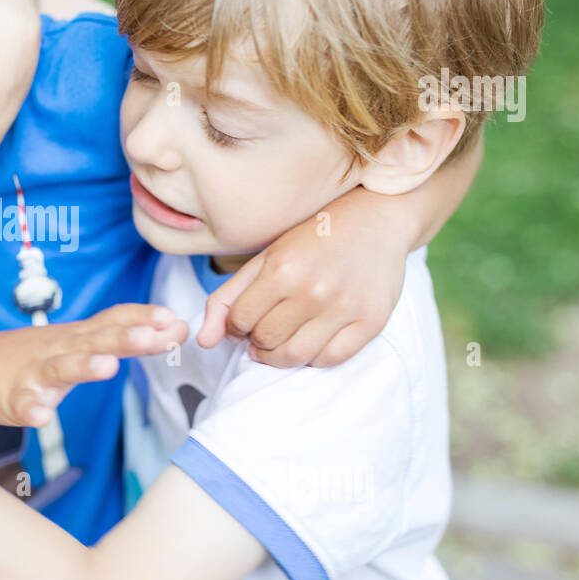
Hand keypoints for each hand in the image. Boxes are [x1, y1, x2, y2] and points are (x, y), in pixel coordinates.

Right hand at [0, 304, 187, 427]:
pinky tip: (41, 416)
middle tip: (154, 337)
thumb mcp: (81, 341)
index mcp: (79, 336)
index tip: (173, 318)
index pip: (113, 319)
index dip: (142, 318)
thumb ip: (127, 336)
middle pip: (95, 340)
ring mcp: (36, 374)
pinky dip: (32, 410)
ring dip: (84, 366)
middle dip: (125, 338)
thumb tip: (178, 328)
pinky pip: (24, 406)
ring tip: (107, 367)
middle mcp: (60, 348)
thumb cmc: (39, 354)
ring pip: (62, 368)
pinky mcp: (15, 399)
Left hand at [197, 201, 408, 367]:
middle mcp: (314, 290)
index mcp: (282, 270)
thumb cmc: (313, 238)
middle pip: (266, 340)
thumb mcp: (265, 258)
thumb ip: (228, 298)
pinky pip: (330, 359)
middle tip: (266, 325)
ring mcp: (344, 308)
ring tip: (281, 339)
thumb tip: (203, 341)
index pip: (240, 321)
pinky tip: (309, 341)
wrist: (375, 220)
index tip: (245, 318)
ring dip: (280, 355)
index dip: (236, 325)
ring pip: (295, 356)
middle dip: (257, 339)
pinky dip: (313, 357)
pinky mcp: (370, 321)